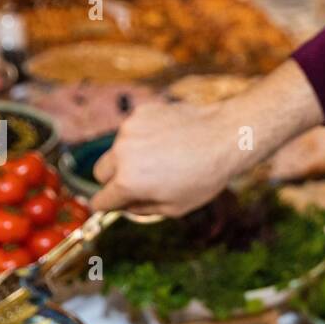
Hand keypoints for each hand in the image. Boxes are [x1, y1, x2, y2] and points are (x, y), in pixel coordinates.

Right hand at [91, 99, 231, 216]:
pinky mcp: (140, 113)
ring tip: (163, 158)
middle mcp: (122, 154)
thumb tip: (125, 205)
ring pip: (117, 149)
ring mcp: (129, 130)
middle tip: (139, 182)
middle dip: (114, 180)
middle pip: (100, 173)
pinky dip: (143, 137)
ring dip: (130, 156)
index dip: (108, 206)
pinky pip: (132, 131)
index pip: (100, 201)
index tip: (114, 204)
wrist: (224, 137)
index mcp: (128, 182)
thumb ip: (142, 210)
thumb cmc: (204, 177)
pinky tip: (167, 140)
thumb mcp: (174, 208)